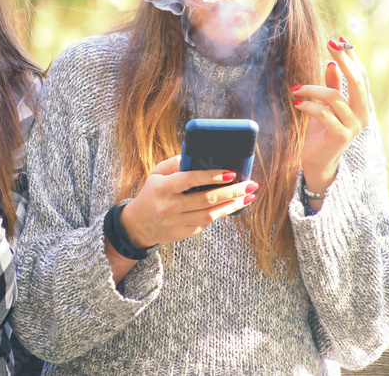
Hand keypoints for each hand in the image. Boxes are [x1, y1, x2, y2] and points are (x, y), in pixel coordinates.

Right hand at [119, 155, 257, 249]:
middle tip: (249, 184)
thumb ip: (175, 163)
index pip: (190, 180)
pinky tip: (233, 205)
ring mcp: (177, 222)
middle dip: (232, 191)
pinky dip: (221, 213)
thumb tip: (197, 154)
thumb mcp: (156, 174)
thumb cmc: (151, 193)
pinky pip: (206, 222)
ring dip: (232, 205)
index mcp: (163, 188)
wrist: (138, 225)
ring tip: (248, 196)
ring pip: (211, 214)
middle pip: (206, 199)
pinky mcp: (184, 233)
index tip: (230, 173)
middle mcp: (170, 206)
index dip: (211, 176)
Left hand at [291, 36, 372, 193]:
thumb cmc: (321, 132)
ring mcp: (353, 126)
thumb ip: (332, 85)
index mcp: (362, 105)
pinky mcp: (340, 136)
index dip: (352, 57)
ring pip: (335, 97)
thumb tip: (332, 62)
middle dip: (343, 60)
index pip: (361, 76)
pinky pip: (323, 113)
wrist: (317, 162)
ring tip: (296, 88)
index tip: (338, 39)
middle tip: (328, 45)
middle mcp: (362, 115)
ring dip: (312, 88)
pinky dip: (308, 105)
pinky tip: (297, 103)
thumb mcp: (326, 105)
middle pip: (357, 82)